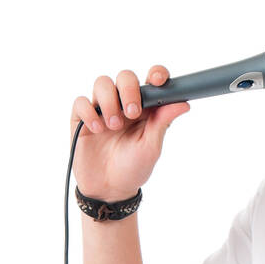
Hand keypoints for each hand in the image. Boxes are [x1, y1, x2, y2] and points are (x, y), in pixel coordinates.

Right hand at [70, 63, 189, 201]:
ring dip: (109, 101)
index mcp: (145, 107)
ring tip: (113, 126)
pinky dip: (89, 112)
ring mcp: (102, 109)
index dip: (156, 74)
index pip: (151, 81)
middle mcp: (123, 103)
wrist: (109, 189)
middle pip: (125, 76)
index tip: (158, 80)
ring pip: (102, 83)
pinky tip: (97, 129)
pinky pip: (81, 102)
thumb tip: (183, 103)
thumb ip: (163, 122)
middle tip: (132, 112)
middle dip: (129, 90)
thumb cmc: (133, 168)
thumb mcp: (151, 147)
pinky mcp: (82, 119)